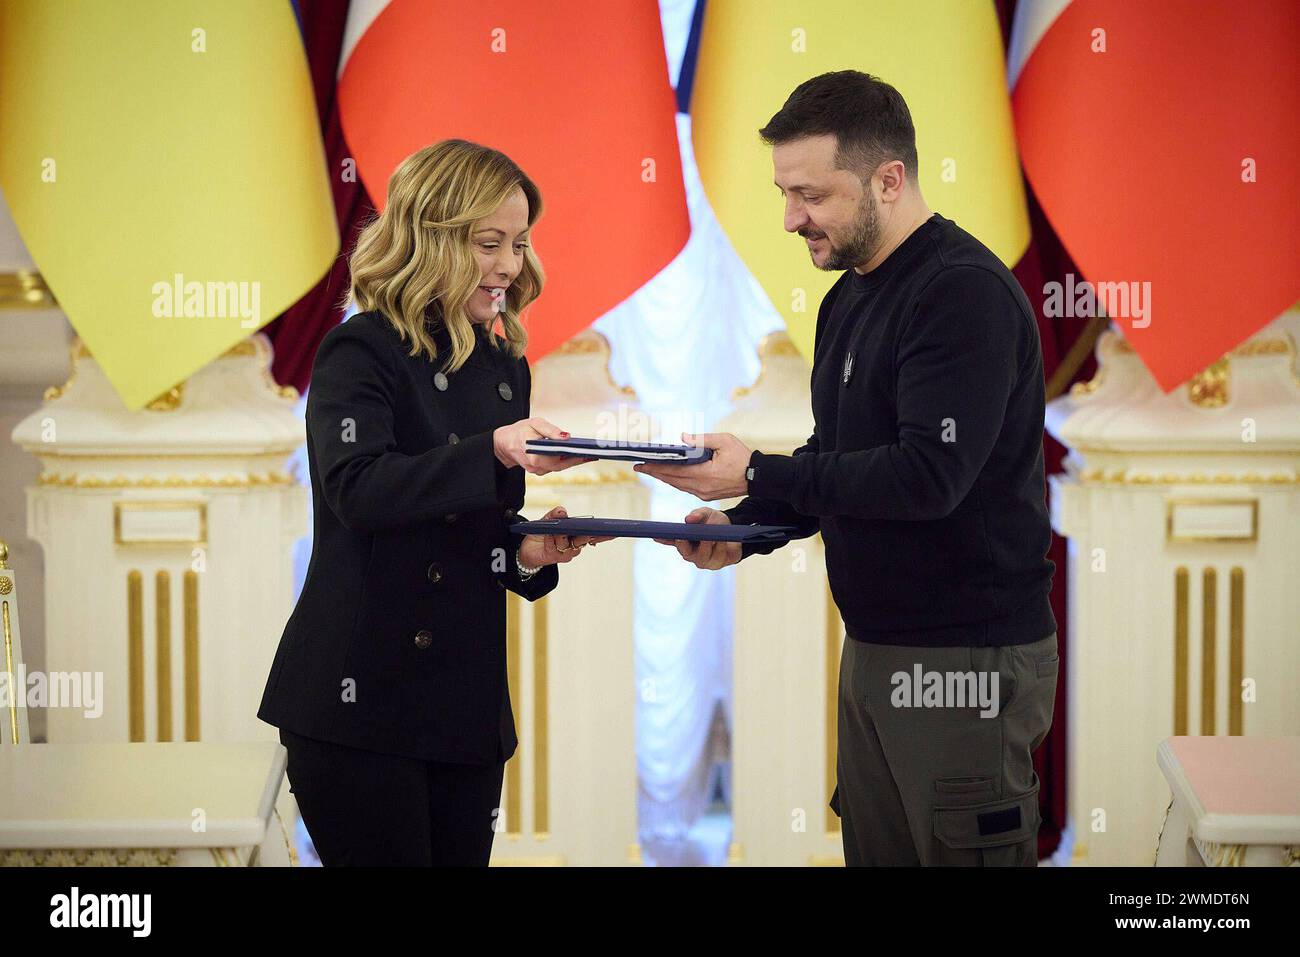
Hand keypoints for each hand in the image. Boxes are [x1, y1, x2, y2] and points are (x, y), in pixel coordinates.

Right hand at [494, 418, 594, 474]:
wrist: (504, 443)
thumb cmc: (520, 431)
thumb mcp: (535, 423)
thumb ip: (551, 430)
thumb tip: (568, 437)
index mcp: (535, 455)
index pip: (559, 459)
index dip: (574, 457)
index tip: (588, 453)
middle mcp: (537, 466)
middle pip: (562, 465)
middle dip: (578, 459)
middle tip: (594, 454)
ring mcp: (538, 470)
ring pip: (560, 466)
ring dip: (574, 460)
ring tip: (589, 453)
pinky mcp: (540, 470)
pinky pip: (556, 466)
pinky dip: (566, 460)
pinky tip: (576, 454)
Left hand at [518, 506, 614, 566]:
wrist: (528, 547)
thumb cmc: (542, 533)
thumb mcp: (548, 519)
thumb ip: (555, 514)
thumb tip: (562, 511)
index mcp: (577, 534)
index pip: (594, 535)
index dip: (605, 535)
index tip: (613, 532)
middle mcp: (575, 544)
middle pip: (585, 540)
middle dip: (586, 535)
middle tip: (585, 531)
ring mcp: (567, 552)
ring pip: (571, 545)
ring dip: (563, 537)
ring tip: (556, 531)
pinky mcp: (557, 558)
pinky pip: (558, 549)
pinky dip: (553, 540)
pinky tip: (548, 535)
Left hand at [634, 432, 751, 500]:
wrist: (757, 477)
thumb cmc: (742, 457)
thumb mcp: (724, 441)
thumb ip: (702, 439)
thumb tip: (682, 438)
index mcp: (704, 474)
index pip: (673, 471)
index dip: (655, 467)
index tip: (641, 464)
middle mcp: (701, 487)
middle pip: (671, 480)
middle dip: (654, 473)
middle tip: (639, 467)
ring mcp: (704, 493)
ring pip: (677, 485)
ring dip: (663, 478)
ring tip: (650, 470)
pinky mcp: (706, 495)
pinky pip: (685, 488)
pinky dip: (674, 481)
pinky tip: (668, 476)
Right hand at [652, 507, 740, 569]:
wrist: (736, 531)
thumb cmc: (715, 523)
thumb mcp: (707, 514)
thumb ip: (698, 514)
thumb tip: (689, 519)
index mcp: (685, 541)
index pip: (671, 541)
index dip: (663, 539)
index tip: (656, 536)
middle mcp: (692, 553)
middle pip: (685, 553)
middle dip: (684, 545)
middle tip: (683, 537)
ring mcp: (704, 561)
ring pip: (702, 557)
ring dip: (705, 546)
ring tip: (709, 537)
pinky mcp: (717, 564)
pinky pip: (717, 557)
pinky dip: (720, 548)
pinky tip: (722, 541)